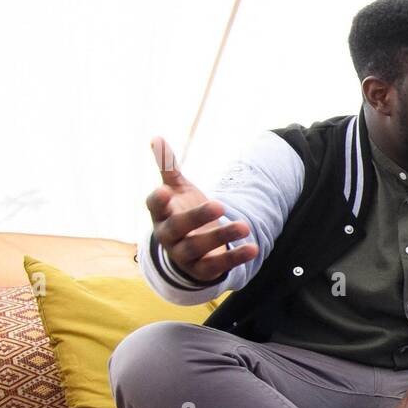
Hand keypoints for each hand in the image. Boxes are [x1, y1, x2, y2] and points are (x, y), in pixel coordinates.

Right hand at [146, 136, 256, 282]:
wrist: (190, 249)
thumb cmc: (182, 211)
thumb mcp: (177, 190)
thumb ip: (169, 168)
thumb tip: (156, 138)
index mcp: (160, 214)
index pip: (154, 206)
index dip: (158, 200)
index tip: (165, 191)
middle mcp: (168, 236)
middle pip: (177, 227)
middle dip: (198, 217)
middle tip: (220, 205)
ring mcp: (183, 255)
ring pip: (198, 247)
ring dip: (222, 237)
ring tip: (245, 226)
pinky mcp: (201, 269)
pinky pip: (217, 266)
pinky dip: (235, 258)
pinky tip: (253, 248)